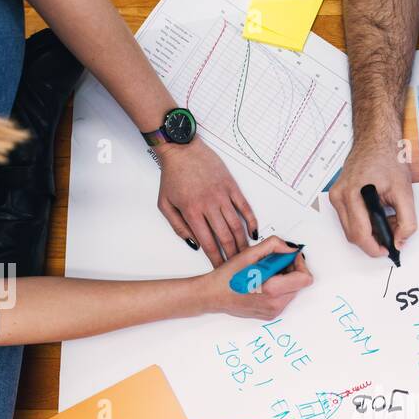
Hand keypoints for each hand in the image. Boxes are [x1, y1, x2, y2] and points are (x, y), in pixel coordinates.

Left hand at [155, 142, 258, 266]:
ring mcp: (222, 195)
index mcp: (192, 212)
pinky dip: (251, 222)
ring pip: (237, 225)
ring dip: (243, 243)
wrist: (181, 149)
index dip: (215, 259)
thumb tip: (193, 244)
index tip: (220, 269)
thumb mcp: (165, 204)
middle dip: (232, 256)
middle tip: (237, 266)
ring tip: (247, 255)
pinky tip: (254, 233)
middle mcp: (209, 205)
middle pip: (225, 237)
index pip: (207, 243)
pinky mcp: (231, 187)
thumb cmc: (173, 175)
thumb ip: (178, 227)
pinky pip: (245, 208)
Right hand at [195, 236, 312, 319]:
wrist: (213, 295)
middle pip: (299, 284)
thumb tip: (290, 248)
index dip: (300, 264)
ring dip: (285, 279)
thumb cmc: (228, 276)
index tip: (290, 257)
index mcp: (273, 290)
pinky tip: (263, 282)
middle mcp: (276, 304)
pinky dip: (278, 288)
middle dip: (291, 270)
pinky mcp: (271, 314)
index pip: (305, 278)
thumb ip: (274, 246)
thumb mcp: (250, 254)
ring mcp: (274, 311)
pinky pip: (284, 298)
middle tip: (273, 263)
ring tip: (265, 273)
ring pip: (292, 291)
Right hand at [328, 137, 416, 258]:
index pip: (360, 234)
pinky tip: (377, 213)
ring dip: (369, 232)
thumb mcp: (405, 191)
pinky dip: (364, 222)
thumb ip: (407, 221)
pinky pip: (349, 219)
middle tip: (392, 233)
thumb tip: (400, 241)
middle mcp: (340, 196)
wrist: (376, 139)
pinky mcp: (338, 196)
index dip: (375, 247)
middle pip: (353, 235)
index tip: (387, 250)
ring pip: (350, 230)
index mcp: (353, 193)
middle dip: (374, 240)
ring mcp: (336, 196)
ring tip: (387, 219)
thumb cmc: (387, 158)